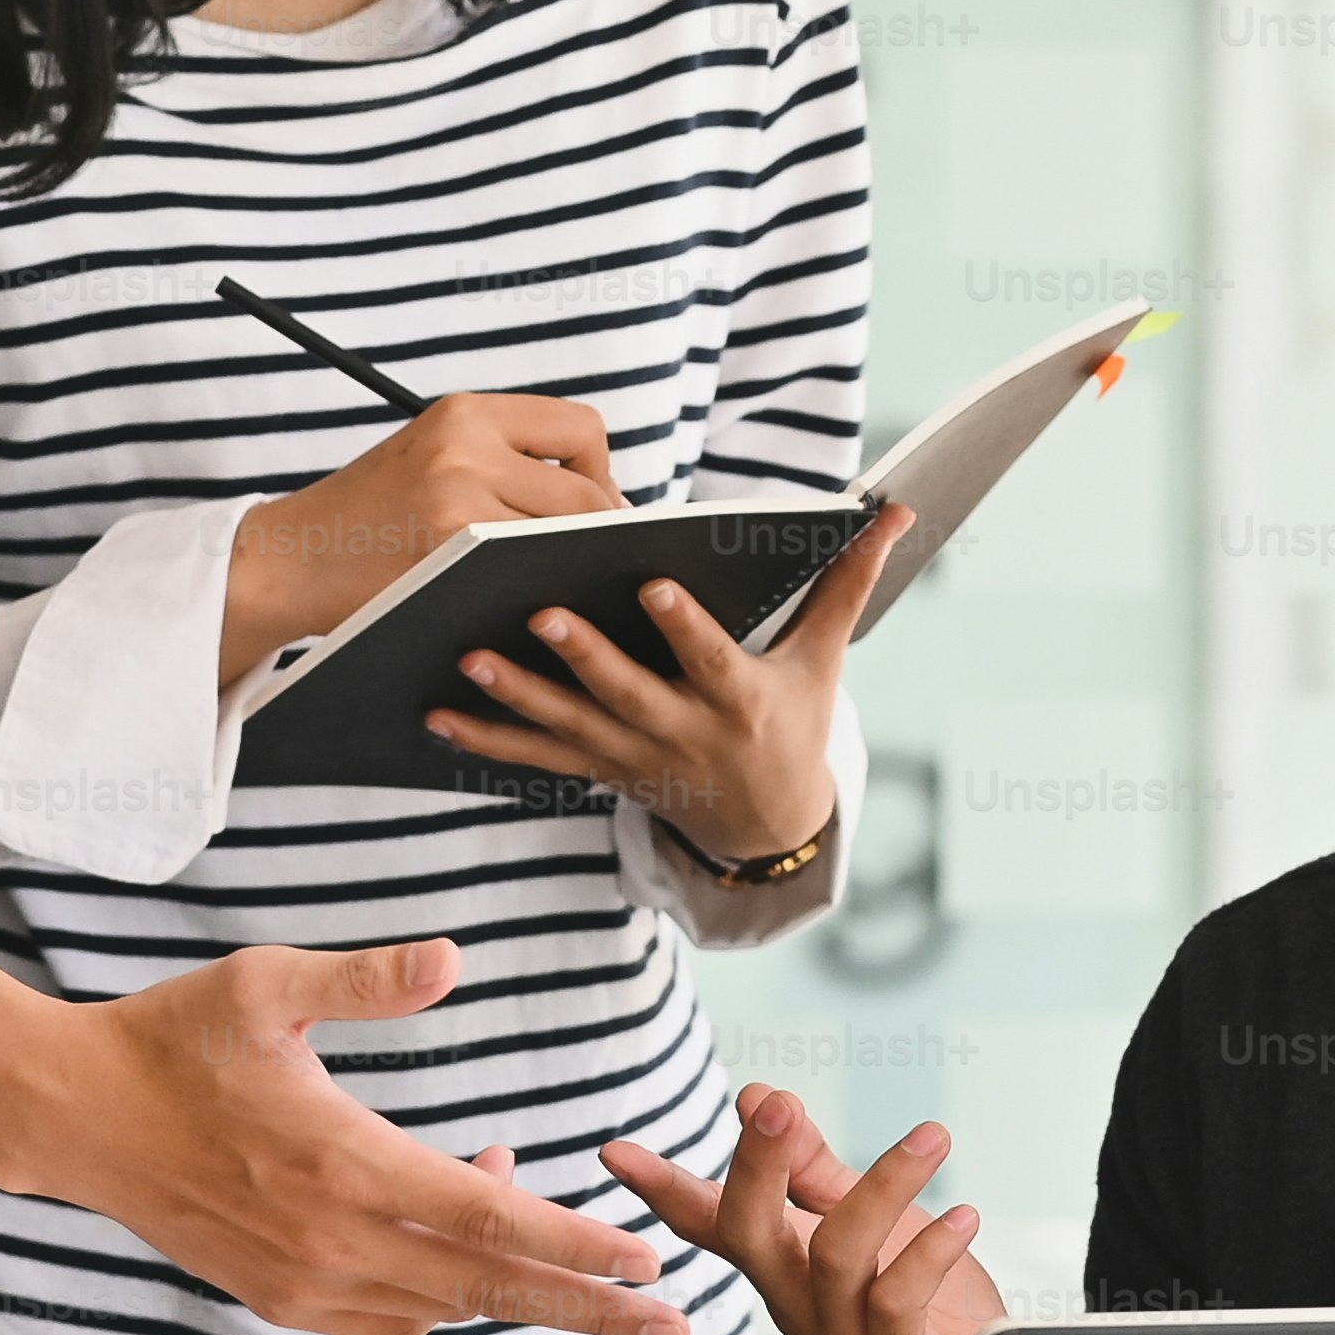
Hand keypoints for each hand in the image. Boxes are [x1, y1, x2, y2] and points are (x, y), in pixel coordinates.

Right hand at [0, 869, 691, 1334]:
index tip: (649, 1265)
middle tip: (674, 1334)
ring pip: (444, 1310)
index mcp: (347, 1166)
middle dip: (590, 1313)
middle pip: (490, 1291)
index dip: (578, 1249)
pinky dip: (447, 1302)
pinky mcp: (278, 1295)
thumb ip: (367, 980)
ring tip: (589, 1278)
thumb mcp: (267, 985)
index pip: (492, 1222)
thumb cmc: (172, 1037)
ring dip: (518, 1299)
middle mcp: (334, 1241)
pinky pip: (389, 1320)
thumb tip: (452, 958)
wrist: (72, 1115)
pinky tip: (475, 1268)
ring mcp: (304, 1280)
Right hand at [221, 392, 623, 688]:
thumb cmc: (371, 515)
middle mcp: (464, 443)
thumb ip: (506, 458)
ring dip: (570, 561)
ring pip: (565, 535)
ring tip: (548, 575)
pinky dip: (536, 586)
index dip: (599, 473)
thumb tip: (606, 498)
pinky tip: (518, 595)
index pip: (580, 428)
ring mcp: (457, 497)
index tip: (587, 507)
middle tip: (580, 558)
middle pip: (588, 491)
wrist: (291, 558)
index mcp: (464, 411)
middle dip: (597, 530)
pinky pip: (528, 570)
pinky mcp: (448, 548)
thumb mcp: (434, 454)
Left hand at [438, 507, 906, 866]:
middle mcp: (683, 737)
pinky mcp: (600, 772)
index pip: (711, 663)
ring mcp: (635, 760)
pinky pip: (537, 758)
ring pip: (569, 728)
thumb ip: (849, 583)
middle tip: (538, 614)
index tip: (652, 585)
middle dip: (582, 658)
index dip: (685, 629)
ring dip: (516, 698)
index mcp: (740, 703)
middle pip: (626, 695)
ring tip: (468, 659)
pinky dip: (488, 739)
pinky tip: (438, 714)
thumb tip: (895, 510)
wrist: (765, 824)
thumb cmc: (793, 720)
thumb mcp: (823, 660)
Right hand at [605, 1082, 1000, 1334]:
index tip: (615, 1152)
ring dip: (884, 1187)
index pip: (709, 1221)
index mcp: (781, 1265)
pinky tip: (963, 1217)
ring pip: (835, 1255)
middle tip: (777, 1106)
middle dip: (757, 1167)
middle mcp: (795, 1302)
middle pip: (749, 1233)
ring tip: (933, 1137)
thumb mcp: (866, 1224)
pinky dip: (930, 1251)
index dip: (662, 1189)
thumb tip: (760, 1097)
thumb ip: (813, 1170)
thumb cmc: (920, 1309)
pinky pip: (897, 1300)